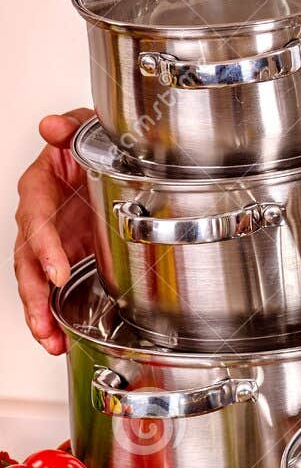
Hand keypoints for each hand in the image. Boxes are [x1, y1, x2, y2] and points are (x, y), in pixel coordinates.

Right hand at [13, 109, 96, 353]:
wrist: (107, 154)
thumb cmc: (89, 141)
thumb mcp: (84, 128)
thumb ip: (68, 128)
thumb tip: (51, 125)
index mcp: (39, 186)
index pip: (36, 220)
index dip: (45, 247)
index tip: (56, 271)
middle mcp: (38, 218)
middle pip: (27, 261)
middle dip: (34, 295)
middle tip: (44, 322)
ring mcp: (50, 241)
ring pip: (34, 282)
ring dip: (39, 314)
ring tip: (51, 341)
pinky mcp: (65, 256)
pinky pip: (53, 289)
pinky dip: (54, 314)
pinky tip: (61, 338)